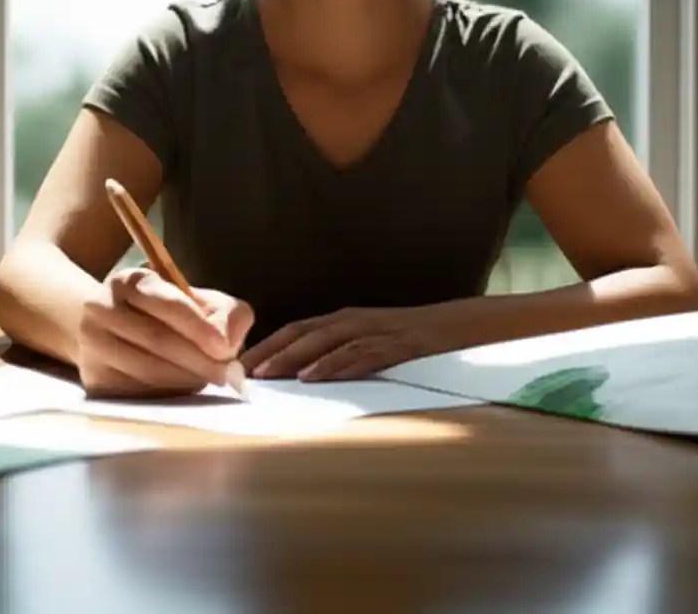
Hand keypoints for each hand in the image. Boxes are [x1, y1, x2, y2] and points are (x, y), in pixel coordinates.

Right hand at [78, 268, 253, 397]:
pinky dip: (169, 394)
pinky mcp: (94, 379)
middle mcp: (102, 308)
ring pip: (148, 370)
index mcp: (130, 281)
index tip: (224, 348)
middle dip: (199, 360)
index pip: (166, 303)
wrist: (107, 331)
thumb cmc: (163, 315)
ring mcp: (93, 345)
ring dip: (186, 380)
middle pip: (157, 340)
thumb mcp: (195, 300)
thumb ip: (223, 312)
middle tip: (226, 375)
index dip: (197, 326)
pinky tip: (184, 389)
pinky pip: (138, 392)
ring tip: (209, 381)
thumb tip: (229, 341)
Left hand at [240, 306, 449, 381]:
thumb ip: (339, 353)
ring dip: (292, 358)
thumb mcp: (368, 343)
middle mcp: (352, 320)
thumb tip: (303, 376)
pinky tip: (313, 376)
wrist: (458, 327)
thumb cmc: (409, 340)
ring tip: (267, 375)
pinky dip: (333, 364)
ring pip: (325, 342)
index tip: (238, 366)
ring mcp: (373, 331)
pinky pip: (359, 354)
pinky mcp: (394, 345)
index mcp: (343, 321)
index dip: (266, 346)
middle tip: (241, 372)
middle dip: (269, 352)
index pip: (295, 331)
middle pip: (301, 333)